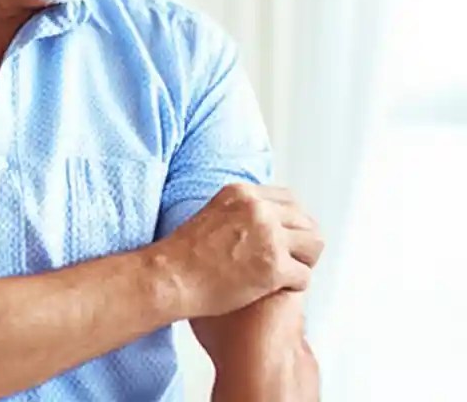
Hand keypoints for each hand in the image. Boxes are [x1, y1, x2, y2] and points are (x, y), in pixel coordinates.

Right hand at [157, 184, 324, 318]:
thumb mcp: (211, 214)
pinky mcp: (273, 267)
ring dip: (304, 261)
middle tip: (292, 259)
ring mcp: (268, 237)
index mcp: (242, 194)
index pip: (290, 200)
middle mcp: (258, 209)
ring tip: (288, 274)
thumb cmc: (184, 256)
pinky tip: (279, 289)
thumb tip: (263, 220)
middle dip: (302, 242)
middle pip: (306, 221)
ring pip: (313, 245)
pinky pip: (304, 275)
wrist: (170, 278)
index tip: (286, 237)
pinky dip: (295, 285)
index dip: (292, 222)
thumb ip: (239, 212)